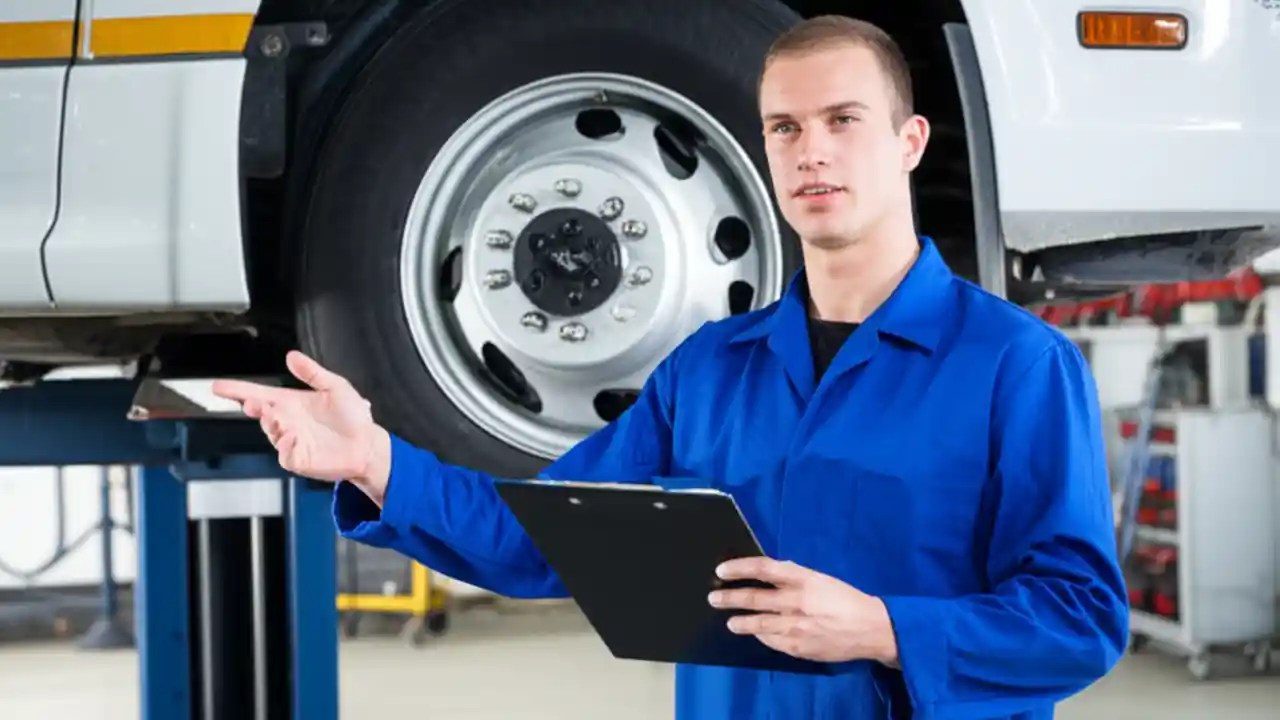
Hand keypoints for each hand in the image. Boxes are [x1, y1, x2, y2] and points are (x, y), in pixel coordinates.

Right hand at [211, 350, 391, 503]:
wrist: (369, 443)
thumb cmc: (353, 417)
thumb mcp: (335, 387)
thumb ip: (313, 372)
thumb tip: (292, 356)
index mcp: (292, 403)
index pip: (259, 394)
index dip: (238, 390)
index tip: (218, 386)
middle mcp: (288, 421)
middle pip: (261, 413)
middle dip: (253, 406)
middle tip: (251, 402)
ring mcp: (291, 441)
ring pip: (270, 432)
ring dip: (269, 423)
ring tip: (273, 415)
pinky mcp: (299, 459)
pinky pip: (284, 453)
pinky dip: (284, 445)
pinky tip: (291, 436)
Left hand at [708, 557, 898, 665]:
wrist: (870, 629)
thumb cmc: (845, 600)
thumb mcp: (820, 579)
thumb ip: (793, 577)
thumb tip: (766, 574)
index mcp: (803, 578)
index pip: (763, 568)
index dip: (739, 568)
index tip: (721, 571)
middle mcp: (795, 600)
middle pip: (754, 597)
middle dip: (730, 598)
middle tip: (714, 598)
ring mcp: (795, 626)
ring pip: (758, 624)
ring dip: (739, 622)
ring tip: (730, 622)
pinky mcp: (797, 646)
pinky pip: (771, 641)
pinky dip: (761, 636)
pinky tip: (755, 635)